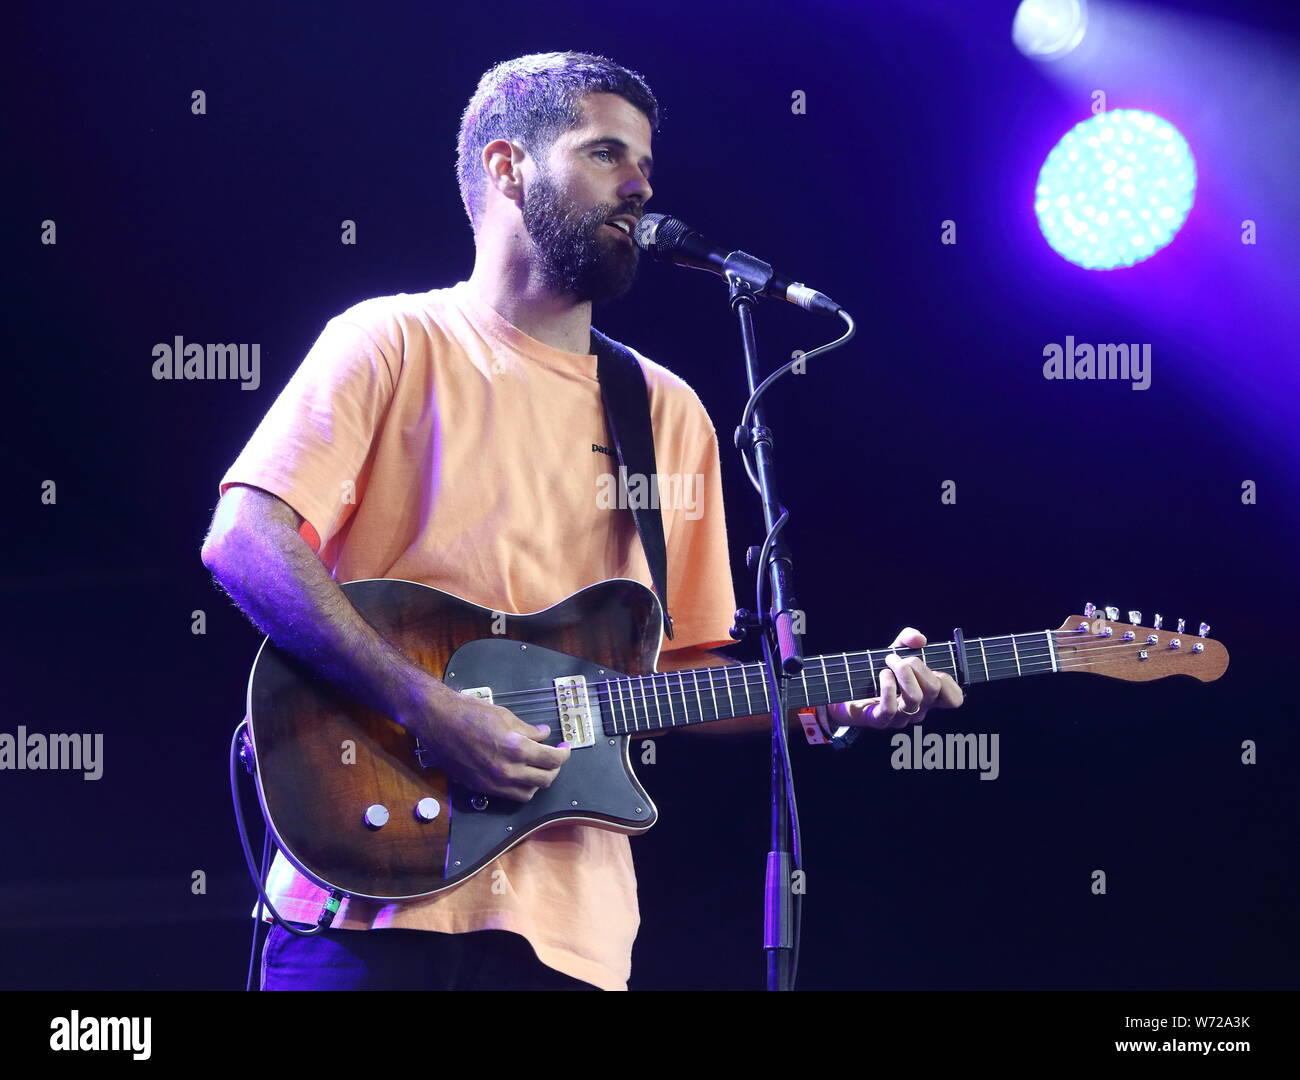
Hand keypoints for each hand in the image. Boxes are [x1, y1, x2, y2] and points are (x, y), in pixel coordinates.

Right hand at [399, 676, 570, 800]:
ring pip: (527, 793)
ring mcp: (493, 782)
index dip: (564, 754)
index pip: (552, 759)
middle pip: (544, 780)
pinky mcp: (480, 787)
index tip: (564, 747)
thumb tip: (544, 734)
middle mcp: (506, 770)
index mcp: (516, 748)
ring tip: (538, 767)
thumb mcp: (505, 716)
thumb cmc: (469, 713)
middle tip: (555, 757)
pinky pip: (508, 795)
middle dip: (555, 769)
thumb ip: (528, 729)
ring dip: (537, 782)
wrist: (437, 721)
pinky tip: (519, 774)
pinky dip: (519, 787)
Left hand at [828, 627, 962, 729]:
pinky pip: (890, 708)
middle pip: (933, 690)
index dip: (949, 682)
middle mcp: (917, 709)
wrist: (846, 688)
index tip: (932, 668)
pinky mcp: (879, 720)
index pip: (953, 699)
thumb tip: (920, 639)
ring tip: (889, 661)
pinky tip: (883, 674)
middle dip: (918, 666)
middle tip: (899, 657)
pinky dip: (888, 687)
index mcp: (927, 696)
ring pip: (915, 698)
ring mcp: (900, 717)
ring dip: (903, 673)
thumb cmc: (876, 671)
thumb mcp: (895, 650)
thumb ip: (908, 639)